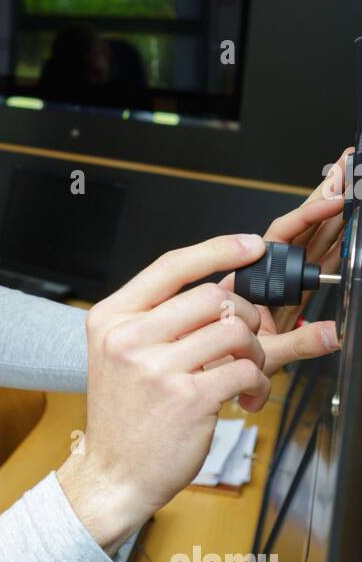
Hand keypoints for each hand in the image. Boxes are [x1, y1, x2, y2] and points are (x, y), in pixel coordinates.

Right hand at [57, 234, 268, 554]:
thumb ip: (163, 321)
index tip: (251, 246)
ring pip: (236, 330)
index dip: (218, 249)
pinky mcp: (189, 398)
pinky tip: (246, 396)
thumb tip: (226, 288)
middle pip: (213, 296)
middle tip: (246, 340)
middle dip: (245, 315)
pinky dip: (258, 382)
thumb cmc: (124, 416)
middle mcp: (129, 338)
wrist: (114, 474)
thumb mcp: (122, 356)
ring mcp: (157, 369)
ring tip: (246, 372)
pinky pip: (246, 369)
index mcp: (111, 319)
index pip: (170, 266)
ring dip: (256, 351)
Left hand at [216, 147, 351, 375]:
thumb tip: (333, 332)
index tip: (332, 200)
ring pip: (311, 246)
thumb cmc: (220, 368)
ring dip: (333, 220)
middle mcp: (265, 282)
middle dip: (323, 204)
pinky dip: (336, 250)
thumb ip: (298, 343)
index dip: (307, 216)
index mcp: (249, 284)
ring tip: (351, 190)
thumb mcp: (262, 356)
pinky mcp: (293, 305)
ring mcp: (280, 292)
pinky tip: (349, 232)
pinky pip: (318, 271)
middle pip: (300, 232)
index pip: (280, 238)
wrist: (214, 388)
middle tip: (348, 174)